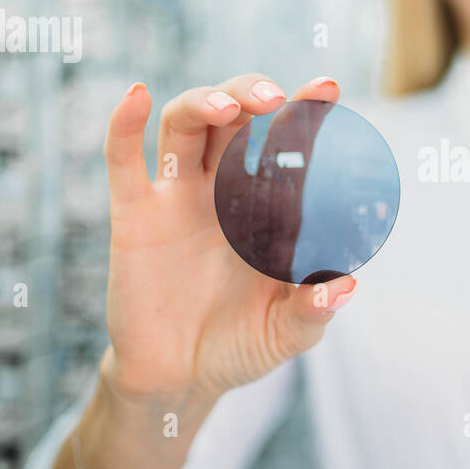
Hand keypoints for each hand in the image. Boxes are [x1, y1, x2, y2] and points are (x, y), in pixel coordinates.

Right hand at [101, 74, 357, 400]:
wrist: (179, 379)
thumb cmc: (241, 346)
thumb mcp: (286, 334)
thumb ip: (313, 309)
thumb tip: (346, 285)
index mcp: (268, 205)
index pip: (287, 144)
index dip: (306, 112)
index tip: (329, 89)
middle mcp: (222, 188)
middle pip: (235, 117)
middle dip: (255, 93)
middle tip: (278, 97)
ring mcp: (176, 197)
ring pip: (184, 124)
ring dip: (204, 101)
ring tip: (232, 105)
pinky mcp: (134, 215)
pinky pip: (123, 160)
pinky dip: (125, 124)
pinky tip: (138, 95)